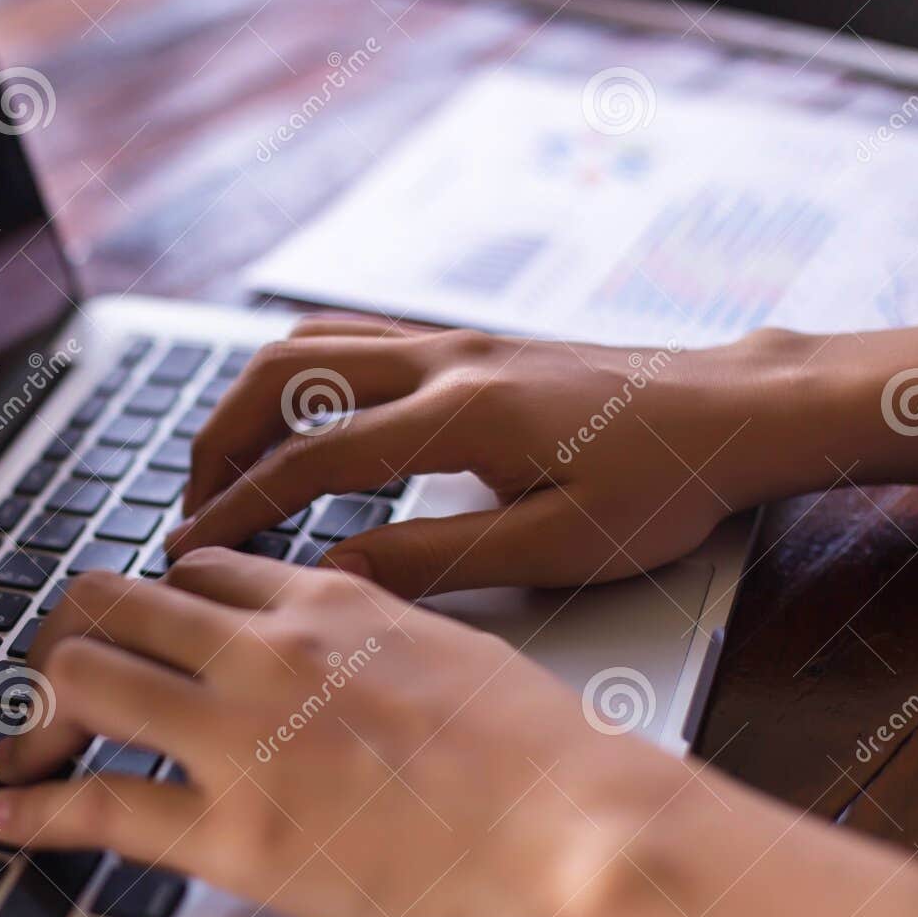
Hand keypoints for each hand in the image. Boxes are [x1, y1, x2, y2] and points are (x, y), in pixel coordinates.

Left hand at [0, 550, 682, 916]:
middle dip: (63, 639)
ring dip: (32, 715)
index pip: (192, 567)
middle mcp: (268, 651)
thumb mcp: (449, 646)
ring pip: (82, 677)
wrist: (581, 827)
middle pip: (109, 601)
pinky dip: (36, 810)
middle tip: (49, 687)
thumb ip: (371, 631)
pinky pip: (100, 804)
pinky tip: (11, 818)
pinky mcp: (238, 833)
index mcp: (326, 602)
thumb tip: (337, 635)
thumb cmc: (544, 751)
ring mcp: (244, 738)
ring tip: (19, 755)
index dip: (147, 603)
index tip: (132, 637)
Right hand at [166, 318, 827, 597]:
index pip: (311, 459)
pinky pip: (349, 340)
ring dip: (248, 403)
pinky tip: (293, 424)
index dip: (239, 509)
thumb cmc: (660, 485)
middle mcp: (443, 360)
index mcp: (460, 415)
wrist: (728, 414)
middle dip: (219, 441)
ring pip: (309, 345)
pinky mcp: (463, 346)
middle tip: (190, 506)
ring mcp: (450, 343)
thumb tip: (337, 576)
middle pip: (283, 377)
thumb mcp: (555, 544)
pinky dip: (296, 379)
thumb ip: (435, 558)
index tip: (189, 551)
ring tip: (224, 468)